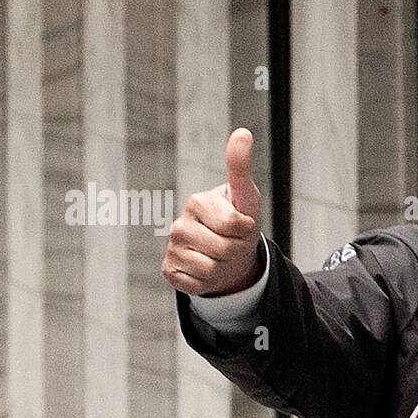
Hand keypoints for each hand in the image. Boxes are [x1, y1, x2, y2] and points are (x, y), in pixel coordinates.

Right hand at [162, 128, 262, 296]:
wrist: (230, 255)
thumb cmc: (239, 222)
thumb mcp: (246, 197)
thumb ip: (241, 167)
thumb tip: (243, 132)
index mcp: (198, 202)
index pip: (234, 224)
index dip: (247, 229)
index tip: (243, 224)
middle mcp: (179, 224)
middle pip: (224, 249)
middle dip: (237, 250)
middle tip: (233, 243)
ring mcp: (172, 248)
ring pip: (211, 269)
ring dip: (224, 267)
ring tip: (222, 256)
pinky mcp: (170, 271)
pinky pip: (196, 284)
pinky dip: (208, 282)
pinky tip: (207, 270)